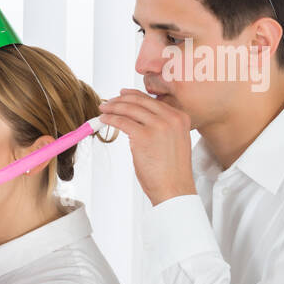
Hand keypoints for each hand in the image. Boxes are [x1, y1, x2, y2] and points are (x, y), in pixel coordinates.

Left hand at [97, 89, 196, 205]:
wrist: (174, 188)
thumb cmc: (171, 171)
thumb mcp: (173, 141)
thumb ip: (162, 127)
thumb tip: (137, 118)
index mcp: (180, 117)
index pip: (153, 100)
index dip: (134, 95)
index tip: (122, 94)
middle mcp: (171, 118)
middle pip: (140, 101)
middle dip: (121, 99)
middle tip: (108, 101)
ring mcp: (158, 126)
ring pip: (129, 109)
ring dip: (113, 107)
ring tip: (103, 109)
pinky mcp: (143, 136)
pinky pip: (122, 122)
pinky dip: (110, 119)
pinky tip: (103, 119)